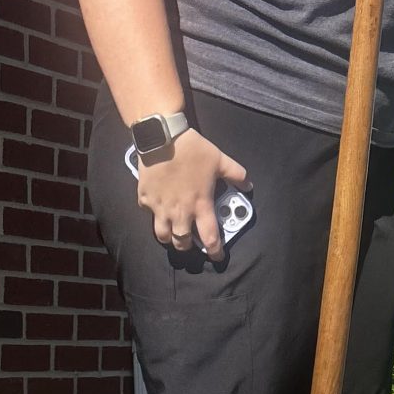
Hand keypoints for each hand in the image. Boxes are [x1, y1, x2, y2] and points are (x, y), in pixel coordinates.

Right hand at [137, 129, 249, 262]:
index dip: (215, 251)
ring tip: (173, 231)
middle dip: (188, 246)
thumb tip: (248, 185)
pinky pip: (149, 214)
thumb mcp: (219, 159)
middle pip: (183, 243)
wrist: (161, 138)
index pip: (210, 238)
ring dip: (170, 237)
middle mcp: (180, 212)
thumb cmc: (192, 149)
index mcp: (200, 205)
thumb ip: (236, 174)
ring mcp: (160, 208)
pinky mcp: (145, 200)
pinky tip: (158, 206)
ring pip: (163, 236)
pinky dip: (154, 213)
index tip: (217, 256)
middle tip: (191, 240)